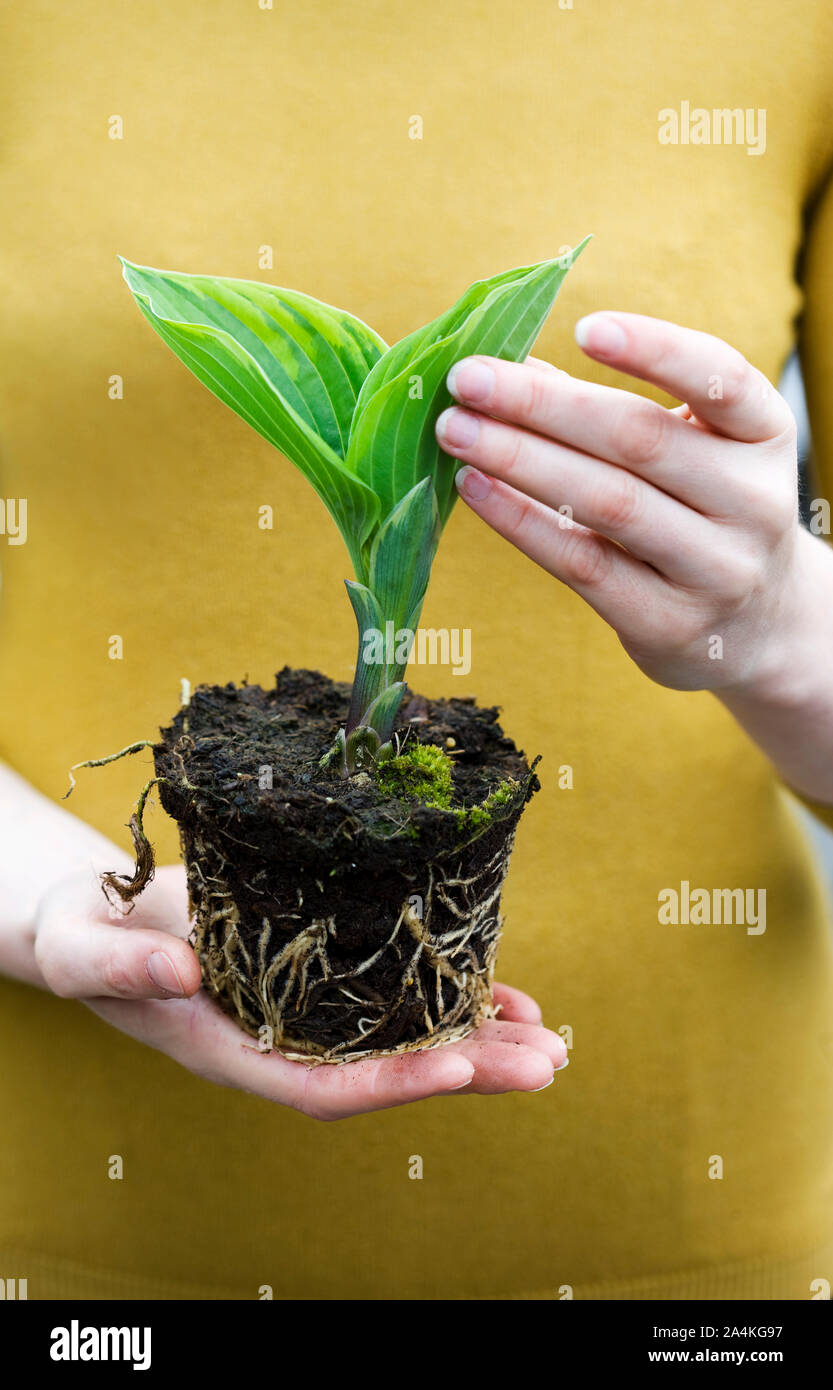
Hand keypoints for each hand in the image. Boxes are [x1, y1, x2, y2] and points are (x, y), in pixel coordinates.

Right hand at [33, 863, 566, 1119]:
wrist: (93, 919)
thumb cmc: (82, 934)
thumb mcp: (81, 947)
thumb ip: (121, 967)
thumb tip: (182, 973)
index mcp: (227, 1050)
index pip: (320, 1085)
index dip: (391, 1082)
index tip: (460, 1067)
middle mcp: (277, 1043)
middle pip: (383, 1074)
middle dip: (467, 1072)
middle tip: (546, 1064)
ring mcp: (301, 1016)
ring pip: (399, 1039)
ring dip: (476, 1042)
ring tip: (546, 1039)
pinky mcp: (318, 978)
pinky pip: (392, 997)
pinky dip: (448, 998)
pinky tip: (501, 994)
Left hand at [436, 312, 802, 696]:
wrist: (754, 622)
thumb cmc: (700, 509)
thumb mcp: (688, 448)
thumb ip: (608, 408)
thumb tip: (509, 368)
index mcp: (765, 434)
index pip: (719, 378)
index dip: (654, 350)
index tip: (583, 327)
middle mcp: (754, 501)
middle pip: (639, 440)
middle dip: (542, 405)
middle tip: (466, 380)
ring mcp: (718, 569)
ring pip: (608, 502)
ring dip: (520, 460)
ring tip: (455, 431)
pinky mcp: (671, 622)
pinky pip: (583, 563)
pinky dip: (521, 522)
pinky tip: (474, 488)